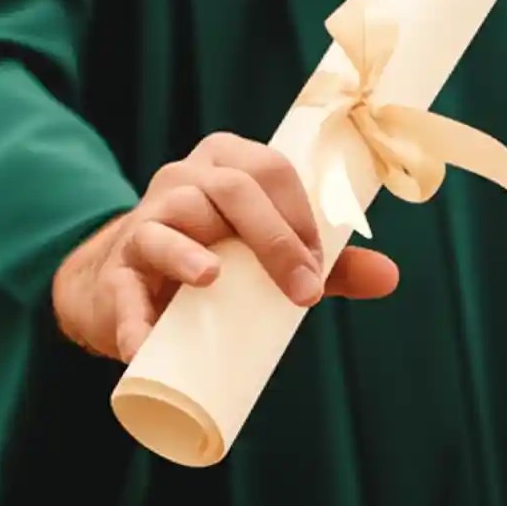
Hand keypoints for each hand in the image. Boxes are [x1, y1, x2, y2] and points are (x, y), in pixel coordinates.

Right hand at [51, 132, 399, 361]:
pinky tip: (143, 341)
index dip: (301, 215)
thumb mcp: (272, 254)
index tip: (320, 266)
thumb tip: (391, 277)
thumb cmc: (219, 258)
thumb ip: (328, 264)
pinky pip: (122, 287)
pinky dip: (132, 317)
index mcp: (227, 164)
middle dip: (272, 238)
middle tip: (304, 293)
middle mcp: (182, 181)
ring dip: (190, 253)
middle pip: (228, 190)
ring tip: (212, 278)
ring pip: (166, 223)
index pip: (271, 169)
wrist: (131, 286)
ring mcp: (143, 223)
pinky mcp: (116, 273)